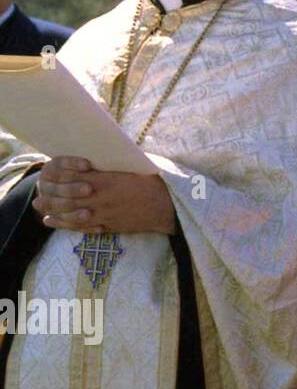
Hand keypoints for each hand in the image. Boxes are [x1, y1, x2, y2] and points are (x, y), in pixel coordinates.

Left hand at [32, 155, 176, 234]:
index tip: (49, 173)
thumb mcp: (130, 169)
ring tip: (40, 208)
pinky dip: (65, 225)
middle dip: (49, 196)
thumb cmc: (151, 183)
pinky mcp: (108, 226)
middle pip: (67, 197)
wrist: (166, 207)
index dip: (58, 175)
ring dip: (52, 211)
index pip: (74, 176)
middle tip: (37, 195)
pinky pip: (81, 227)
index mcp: (107, 180)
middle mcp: (101, 197)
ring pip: (70, 214)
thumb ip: (109, 168)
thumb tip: (93, 161)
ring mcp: (103, 213)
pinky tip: (54, 222)